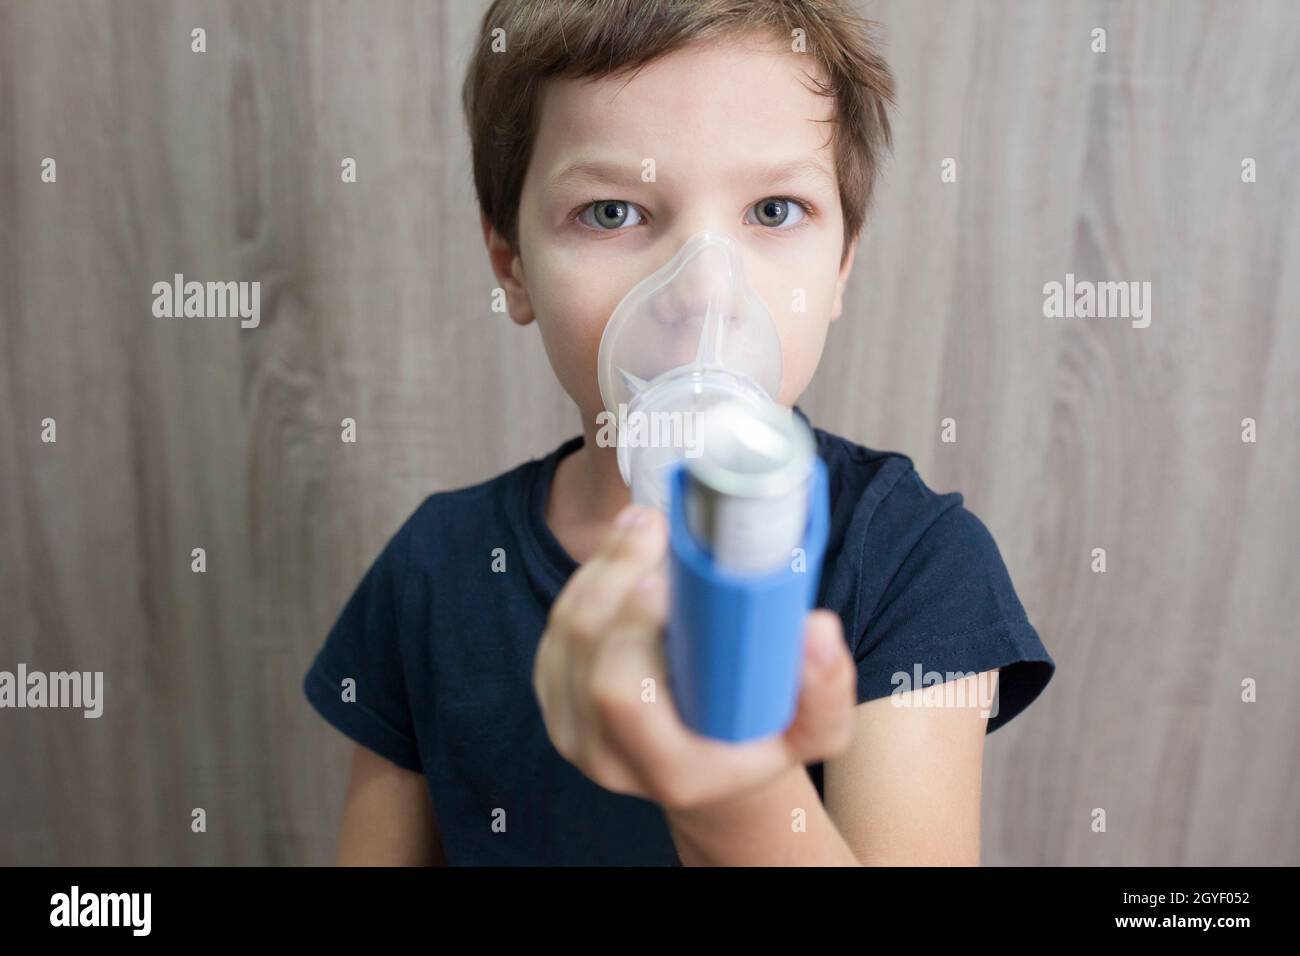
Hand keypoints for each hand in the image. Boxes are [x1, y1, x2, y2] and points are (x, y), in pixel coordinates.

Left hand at [532, 502, 856, 812]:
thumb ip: (826, 688)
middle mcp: (605, 758)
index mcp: (668, 770)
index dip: (634, 625)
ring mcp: (569, 727)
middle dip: (616, 575)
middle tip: (655, 526)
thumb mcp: (814, 728)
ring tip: (645, 525)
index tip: (667, 575)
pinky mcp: (553, 693)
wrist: (711, 763)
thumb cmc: (763, 737)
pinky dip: (589, 580)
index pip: (623, 696)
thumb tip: (818, 630)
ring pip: (566, 628)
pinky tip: (625, 553)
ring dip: (602, 566)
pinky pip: (557, 624)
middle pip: (585, 648)